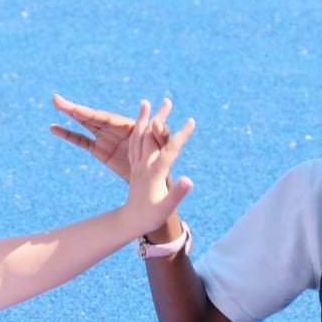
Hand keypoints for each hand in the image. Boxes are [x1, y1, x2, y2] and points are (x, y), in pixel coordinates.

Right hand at [50, 94, 168, 181]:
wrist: (153, 180)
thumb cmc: (162, 161)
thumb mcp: (162, 148)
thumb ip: (160, 134)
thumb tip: (157, 122)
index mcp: (127, 126)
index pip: (106, 119)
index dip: (91, 115)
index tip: (76, 110)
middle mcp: (114, 129)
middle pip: (91, 116)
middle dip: (74, 109)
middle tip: (56, 99)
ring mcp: (105, 138)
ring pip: (84, 123)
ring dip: (69, 114)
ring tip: (55, 103)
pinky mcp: (99, 150)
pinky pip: (81, 140)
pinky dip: (68, 134)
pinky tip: (53, 127)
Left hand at [122, 99, 194, 236]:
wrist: (130, 222)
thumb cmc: (151, 217)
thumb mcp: (166, 207)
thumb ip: (178, 193)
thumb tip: (189, 179)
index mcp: (154, 172)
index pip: (170, 149)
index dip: (181, 135)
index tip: (191, 120)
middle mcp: (144, 165)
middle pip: (152, 136)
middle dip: (160, 117)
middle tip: (167, 100)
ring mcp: (138, 165)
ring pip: (139, 136)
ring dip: (143, 118)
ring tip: (146, 102)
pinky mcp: (134, 167)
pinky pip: (133, 144)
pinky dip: (136, 131)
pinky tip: (138, 125)